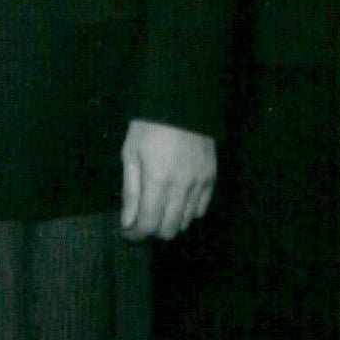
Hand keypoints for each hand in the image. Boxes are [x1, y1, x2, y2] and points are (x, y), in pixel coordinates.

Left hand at [120, 119, 215, 240]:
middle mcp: (182, 186)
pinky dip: (187, 212)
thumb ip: (130, 191)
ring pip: (186, 222)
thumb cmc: (149, 126)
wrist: (183, 103)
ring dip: (169, 222)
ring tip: (157, 210)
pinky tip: (175, 202)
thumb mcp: (130, 154)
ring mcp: (201, 183)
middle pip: (170, 229)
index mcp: (158, 180)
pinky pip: (201, 209)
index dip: (135, 235)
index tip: (126, 233)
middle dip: (152, 232)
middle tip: (140, 223)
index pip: (148, 224)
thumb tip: (128, 222)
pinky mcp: (212, 178)